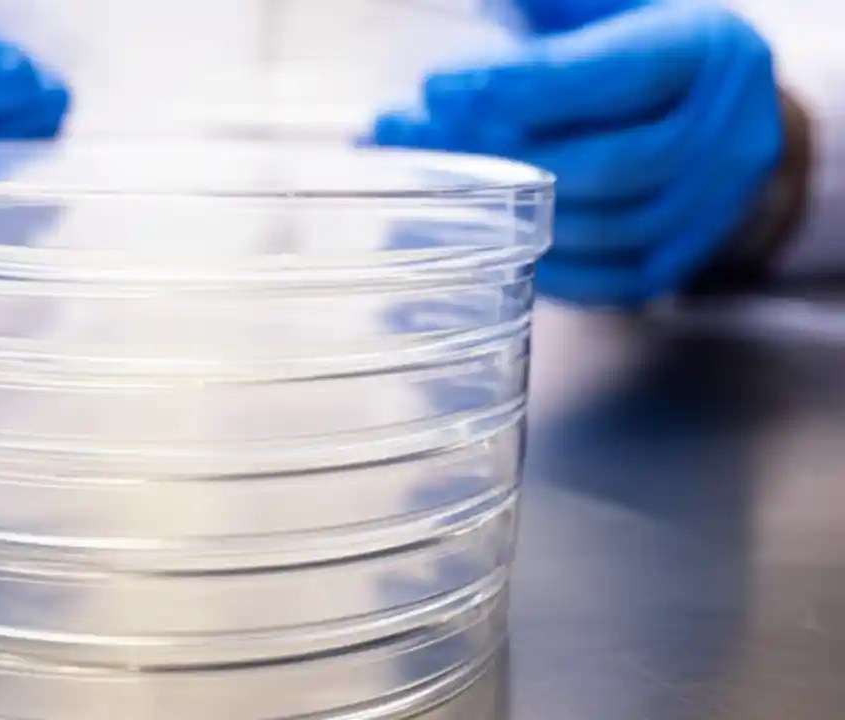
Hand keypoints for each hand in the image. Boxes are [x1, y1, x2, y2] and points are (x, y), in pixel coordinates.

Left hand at [374, 2, 783, 305]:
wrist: (732, 119)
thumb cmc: (649, 50)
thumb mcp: (612, 8)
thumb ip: (551, 13)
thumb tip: (476, 7)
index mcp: (707, 54)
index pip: (613, 75)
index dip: (522, 86)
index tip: (438, 89)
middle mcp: (726, 134)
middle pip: (607, 162)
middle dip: (497, 153)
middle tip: (409, 136)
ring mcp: (713, 206)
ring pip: (605, 226)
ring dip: (509, 212)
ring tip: (430, 179)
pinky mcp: (686, 259)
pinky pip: (611, 279)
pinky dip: (544, 263)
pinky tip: (487, 235)